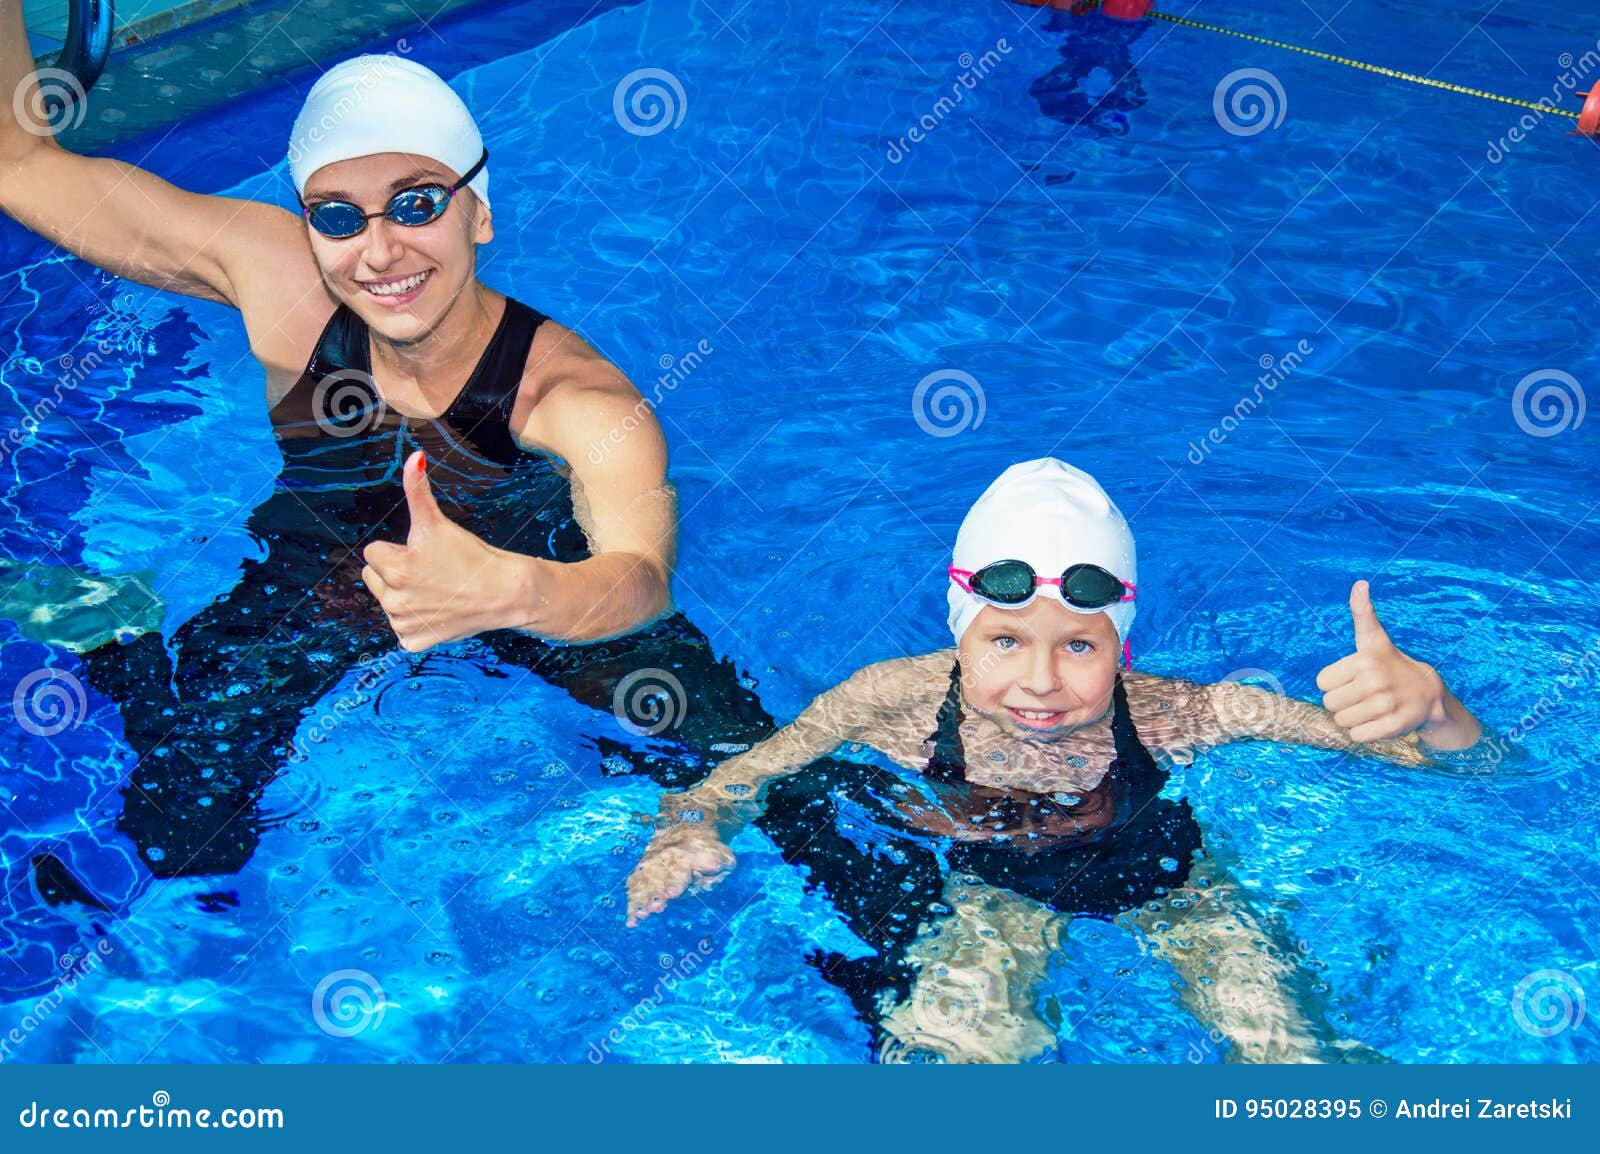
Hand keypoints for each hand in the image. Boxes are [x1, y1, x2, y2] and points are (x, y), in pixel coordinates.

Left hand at [361, 450, 535, 650]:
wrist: (505, 593)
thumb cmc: (471, 555)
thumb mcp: (438, 523)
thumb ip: (417, 490)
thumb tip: (413, 456)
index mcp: (393, 568)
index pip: (373, 553)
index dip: (399, 550)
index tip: (424, 554)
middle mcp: (392, 599)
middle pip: (373, 578)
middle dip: (395, 572)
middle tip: (430, 571)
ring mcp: (403, 623)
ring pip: (387, 602)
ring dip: (404, 595)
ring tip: (436, 590)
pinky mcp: (413, 641)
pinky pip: (403, 629)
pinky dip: (419, 622)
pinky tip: (439, 611)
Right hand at [625, 823, 736, 927]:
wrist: (687, 829)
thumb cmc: (709, 852)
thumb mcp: (723, 855)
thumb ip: (721, 863)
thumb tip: (714, 865)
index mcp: (688, 855)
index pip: (680, 868)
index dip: (675, 881)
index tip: (671, 894)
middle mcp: (666, 859)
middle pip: (659, 877)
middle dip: (656, 893)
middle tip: (655, 908)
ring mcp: (653, 864)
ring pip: (645, 882)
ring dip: (642, 900)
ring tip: (641, 916)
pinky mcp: (643, 873)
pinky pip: (635, 888)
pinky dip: (632, 904)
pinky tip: (632, 921)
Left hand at [1315, 580, 1445, 742]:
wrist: (1428, 693)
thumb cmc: (1391, 664)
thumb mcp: (1374, 639)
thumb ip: (1362, 613)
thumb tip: (1360, 583)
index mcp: (1364, 660)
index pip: (1322, 683)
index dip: (1335, 684)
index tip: (1353, 679)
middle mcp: (1376, 681)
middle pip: (1330, 704)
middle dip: (1343, 703)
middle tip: (1363, 696)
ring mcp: (1387, 704)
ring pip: (1343, 722)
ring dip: (1353, 719)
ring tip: (1370, 708)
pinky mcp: (1395, 725)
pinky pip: (1359, 736)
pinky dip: (1363, 733)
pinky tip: (1377, 721)